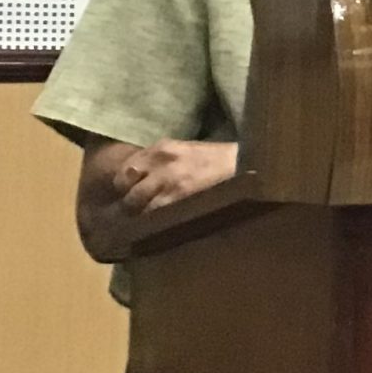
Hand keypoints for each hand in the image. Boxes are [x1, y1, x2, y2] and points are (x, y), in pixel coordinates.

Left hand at [110, 139, 238, 215]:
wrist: (247, 166)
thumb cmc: (221, 161)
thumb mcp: (188, 151)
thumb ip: (165, 162)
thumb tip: (145, 179)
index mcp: (162, 148)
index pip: (126, 168)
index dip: (127, 183)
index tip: (132, 192)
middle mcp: (159, 162)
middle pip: (125, 185)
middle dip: (129, 198)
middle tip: (138, 209)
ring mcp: (167, 181)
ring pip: (135, 202)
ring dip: (139, 212)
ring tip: (148, 220)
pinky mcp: (176, 198)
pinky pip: (152, 214)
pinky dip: (152, 221)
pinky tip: (161, 225)